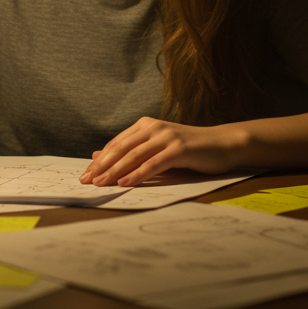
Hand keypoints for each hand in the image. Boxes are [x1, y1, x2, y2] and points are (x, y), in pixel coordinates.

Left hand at [79, 117, 243, 186]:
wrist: (222, 144)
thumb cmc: (189, 149)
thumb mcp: (157, 148)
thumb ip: (132, 151)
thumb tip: (99, 156)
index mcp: (146, 125)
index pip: (117, 143)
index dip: (100, 160)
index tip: (85, 174)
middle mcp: (154, 127)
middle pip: (122, 148)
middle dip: (102, 166)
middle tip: (87, 181)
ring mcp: (167, 137)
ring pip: (134, 155)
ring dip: (115, 171)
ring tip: (101, 184)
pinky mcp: (179, 149)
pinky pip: (154, 163)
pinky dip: (138, 173)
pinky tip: (126, 182)